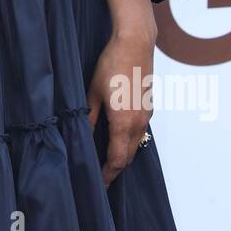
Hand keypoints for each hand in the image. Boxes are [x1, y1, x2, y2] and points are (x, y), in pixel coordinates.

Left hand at [86, 28, 155, 187]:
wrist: (136, 43)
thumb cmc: (112, 65)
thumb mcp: (92, 93)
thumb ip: (89, 119)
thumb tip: (82, 138)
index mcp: (124, 123)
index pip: (117, 160)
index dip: (108, 175)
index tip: (99, 186)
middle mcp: (139, 123)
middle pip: (129, 156)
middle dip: (115, 169)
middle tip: (102, 178)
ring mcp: (147, 114)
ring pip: (135, 144)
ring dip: (123, 155)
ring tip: (108, 161)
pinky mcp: (149, 106)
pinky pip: (140, 131)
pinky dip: (129, 141)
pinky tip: (117, 137)